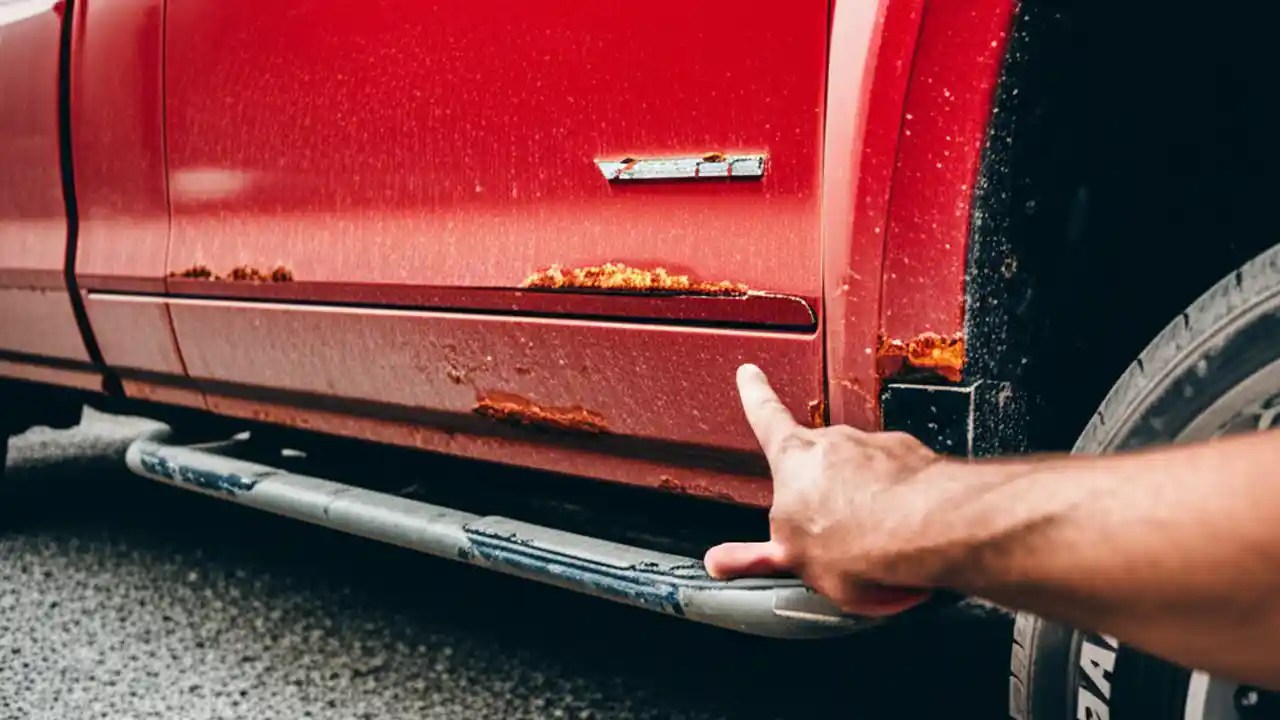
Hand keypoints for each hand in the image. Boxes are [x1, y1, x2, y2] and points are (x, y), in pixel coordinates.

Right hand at [703, 364, 947, 615]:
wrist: (927, 529)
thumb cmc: (857, 541)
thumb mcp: (791, 560)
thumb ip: (753, 557)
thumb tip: (718, 562)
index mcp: (794, 459)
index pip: (767, 419)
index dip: (756, 395)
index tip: (750, 374)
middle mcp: (835, 442)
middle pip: (822, 462)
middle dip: (827, 493)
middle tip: (835, 536)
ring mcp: (877, 449)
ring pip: (864, 476)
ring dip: (866, 505)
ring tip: (872, 549)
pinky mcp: (917, 462)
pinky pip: (902, 484)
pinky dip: (901, 507)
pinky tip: (905, 539)